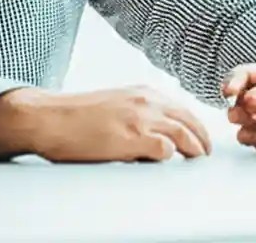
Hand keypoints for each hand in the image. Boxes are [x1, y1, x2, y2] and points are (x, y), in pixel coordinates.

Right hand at [0, 86, 211, 161]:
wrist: (49, 118)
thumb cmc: (76, 116)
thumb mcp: (116, 104)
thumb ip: (138, 113)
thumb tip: (157, 133)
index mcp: (143, 92)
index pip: (182, 108)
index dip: (195, 125)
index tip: (200, 137)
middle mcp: (147, 101)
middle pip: (189, 120)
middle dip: (201, 138)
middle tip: (205, 153)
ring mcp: (141, 119)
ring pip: (184, 134)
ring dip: (193, 149)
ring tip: (196, 160)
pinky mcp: (132, 138)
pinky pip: (165, 149)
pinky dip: (170, 157)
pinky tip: (165, 163)